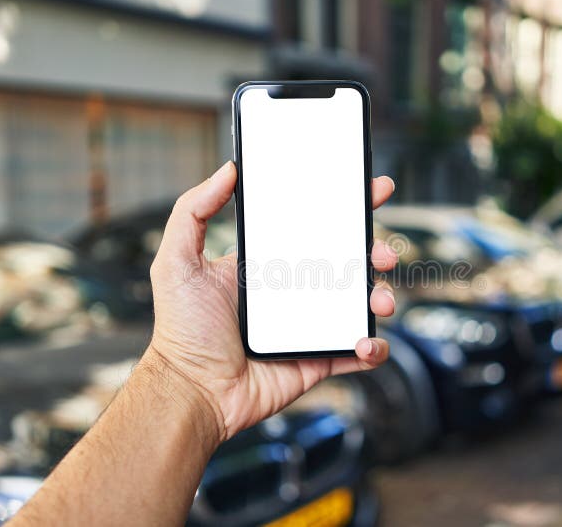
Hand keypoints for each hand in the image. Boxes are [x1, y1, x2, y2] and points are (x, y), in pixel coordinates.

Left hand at [146, 162, 397, 442]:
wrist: (193, 391)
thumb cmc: (181, 330)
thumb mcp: (177, 261)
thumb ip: (193, 210)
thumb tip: (228, 170)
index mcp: (271, 264)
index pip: (316, 229)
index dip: (349, 209)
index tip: (374, 191)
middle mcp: (295, 291)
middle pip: (350, 263)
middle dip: (376, 252)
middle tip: (384, 253)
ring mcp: (310, 326)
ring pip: (361, 304)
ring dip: (381, 297)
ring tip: (379, 302)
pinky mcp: (319, 360)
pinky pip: (359, 352)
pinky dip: (374, 348)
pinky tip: (365, 343)